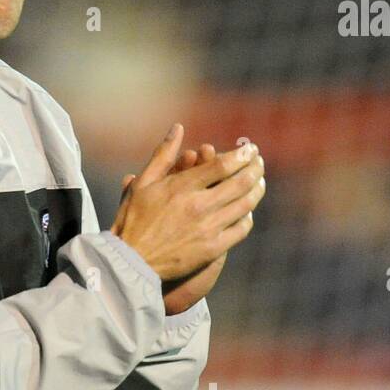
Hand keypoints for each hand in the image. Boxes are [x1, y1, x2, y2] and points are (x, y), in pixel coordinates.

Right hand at [119, 143, 251, 313]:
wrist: (131, 261)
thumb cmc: (133, 219)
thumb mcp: (143, 182)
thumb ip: (163, 154)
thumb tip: (178, 127)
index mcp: (181, 187)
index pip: (223, 165)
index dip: (241, 155)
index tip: (250, 149)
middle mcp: (198, 206)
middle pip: (240, 182)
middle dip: (255, 168)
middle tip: (259, 161)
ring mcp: (208, 229)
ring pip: (245, 204)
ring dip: (257, 189)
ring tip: (259, 181)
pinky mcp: (213, 249)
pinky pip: (241, 229)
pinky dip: (248, 216)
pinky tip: (246, 210)